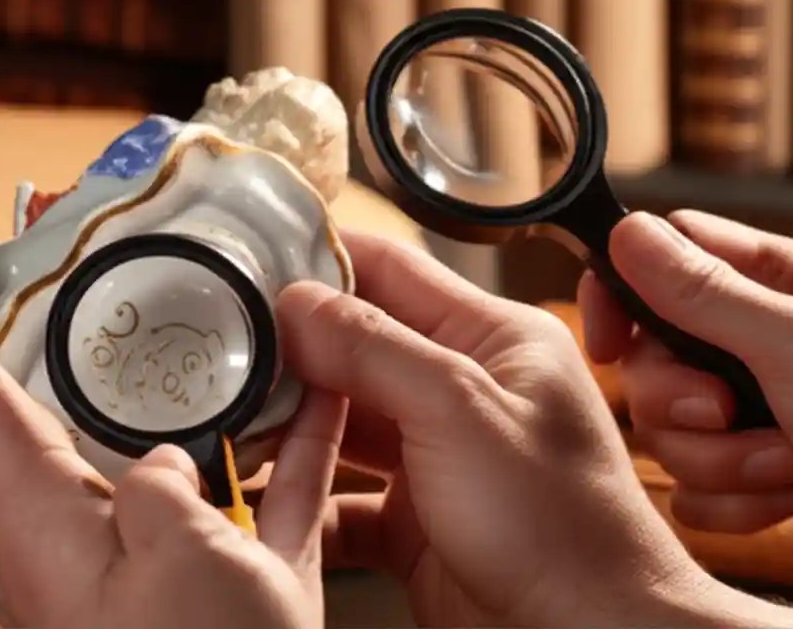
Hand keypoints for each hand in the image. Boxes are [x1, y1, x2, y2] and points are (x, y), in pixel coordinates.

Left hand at [0, 319, 345, 628]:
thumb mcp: (177, 559)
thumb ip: (157, 494)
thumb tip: (163, 469)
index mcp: (62, 548)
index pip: (0, 442)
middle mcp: (106, 566)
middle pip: (74, 462)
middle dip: (70, 397)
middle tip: (73, 339)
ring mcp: (174, 584)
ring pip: (173, 483)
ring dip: (194, 423)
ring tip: (215, 365)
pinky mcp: (241, 596)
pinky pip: (260, 510)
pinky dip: (287, 462)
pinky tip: (317, 415)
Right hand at [275, 231, 722, 627]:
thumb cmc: (564, 529)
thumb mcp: (461, 413)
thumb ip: (375, 350)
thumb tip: (299, 302)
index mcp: (494, 340)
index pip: (393, 271)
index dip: (323, 263)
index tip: (256, 264)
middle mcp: (464, 392)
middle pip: (358, 347)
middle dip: (293, 351)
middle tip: (228, 352)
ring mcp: (437, 457)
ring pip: (343, 421)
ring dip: (292, 423)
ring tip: (235, 418)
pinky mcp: (414, 521)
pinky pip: (342, 496)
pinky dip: (303, 496)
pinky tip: (268, 496)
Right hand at [579, 210, 792, 602]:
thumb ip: (704, 291)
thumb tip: (628, 232)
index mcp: (790, 284)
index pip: (674, 258)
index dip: (625, 295)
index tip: (606, 340)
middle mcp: (773, 343)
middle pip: (657, 355)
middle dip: (680, 400)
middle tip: (724, 411)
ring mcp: (770, 410)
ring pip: (675, 428)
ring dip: (720, 459)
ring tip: (787, 467)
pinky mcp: (768, 475)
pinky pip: (700, 487)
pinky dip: (736, 502)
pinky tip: (792, 502)